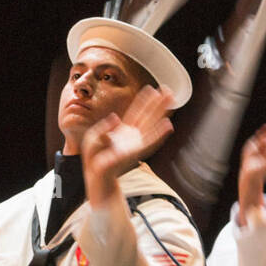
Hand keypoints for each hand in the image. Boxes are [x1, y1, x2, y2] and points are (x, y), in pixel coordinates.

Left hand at [81, 86, 175, 204]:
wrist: (97, 177)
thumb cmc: (94, 158)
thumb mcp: (93, 138)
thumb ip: (104, 127)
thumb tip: (116, 118)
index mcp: (123, 130)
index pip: (136, 112)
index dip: (144, 101)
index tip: (152, 89)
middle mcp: (133, 135)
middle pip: (148, 115)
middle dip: (158, 103)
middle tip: (168, 90)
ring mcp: (136, 144)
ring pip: (152, 124)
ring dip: (162, 112)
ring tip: (171, 101)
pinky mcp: (136, 153)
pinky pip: (150, 142)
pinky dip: (159, 134)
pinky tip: (168, 125)